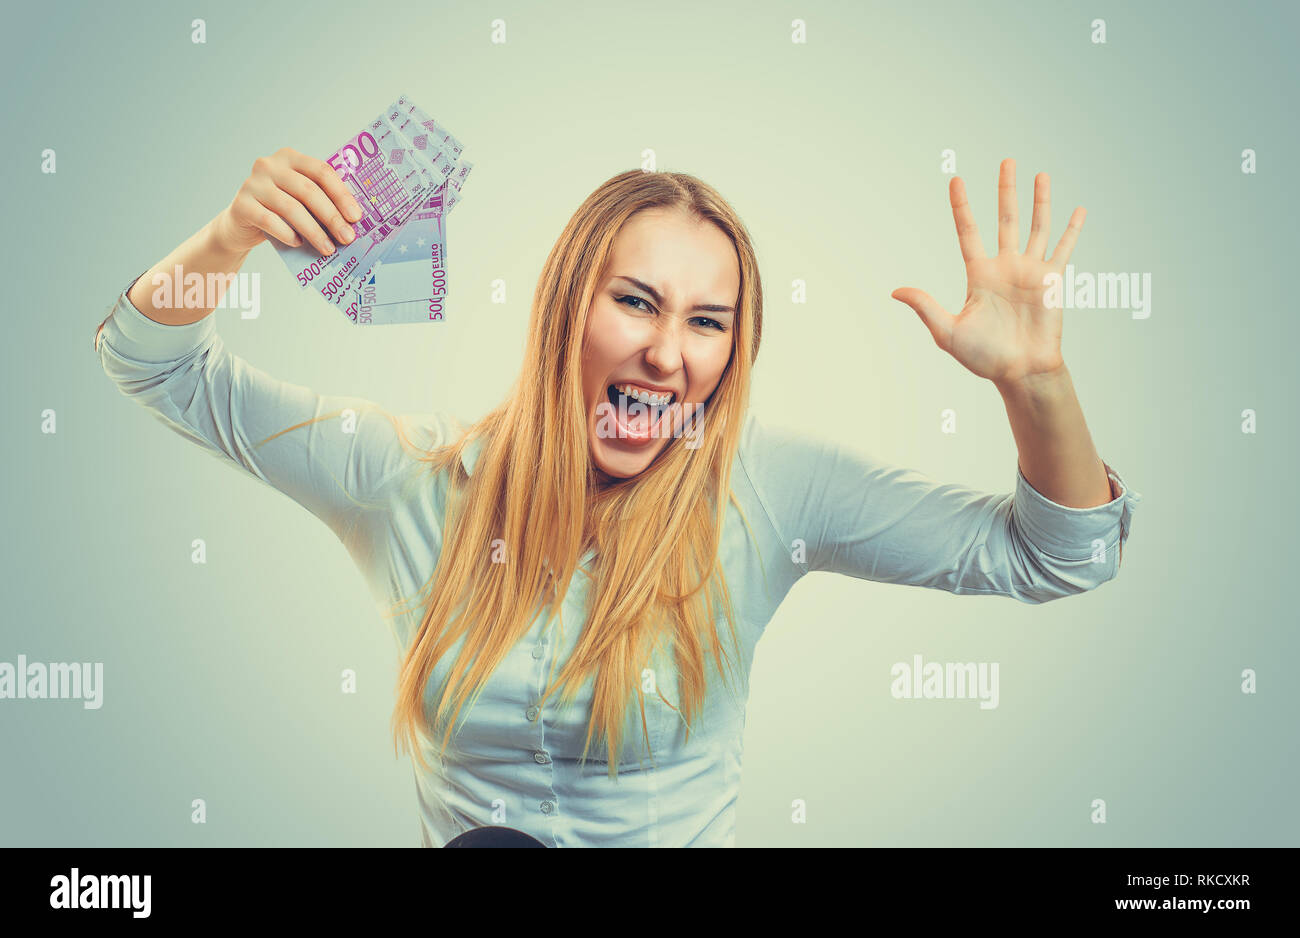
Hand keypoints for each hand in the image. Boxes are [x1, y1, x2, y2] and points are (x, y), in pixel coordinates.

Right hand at [212, 147, 363, 256]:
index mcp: (290, 158)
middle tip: (347, 238)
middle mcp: (269, 165)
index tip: (356, 217)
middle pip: (309, 190)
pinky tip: (299, 244)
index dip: (341, 194)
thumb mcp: (300, 200)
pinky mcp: (241, 204)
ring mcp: (252, 183)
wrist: (241, 224)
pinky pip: (269, 221)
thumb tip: (351, 222)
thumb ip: (321, 200)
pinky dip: (288, 234)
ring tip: (328, 248)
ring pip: (291, 208)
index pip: (322, 171)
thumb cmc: (280, 212)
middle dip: (332, 217)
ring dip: (314, 231)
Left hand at [890, 158, 1085, 385]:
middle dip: (1005, 190)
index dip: (962, 206)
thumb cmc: (983, 357)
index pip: (969, 231)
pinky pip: (1063, 249)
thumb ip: (926, 308)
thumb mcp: (947, 332)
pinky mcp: (1052, 281)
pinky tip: (1078, 210)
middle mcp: (1005, 267)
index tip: (956, 180)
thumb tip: (895, 292)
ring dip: (1039, 200)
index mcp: (979, 275)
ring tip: (1040, 174)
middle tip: (1007, 161)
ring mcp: (1030, 271)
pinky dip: (1071, 230)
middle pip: (1005, 219)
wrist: (1019, 372)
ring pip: (1036, 226)